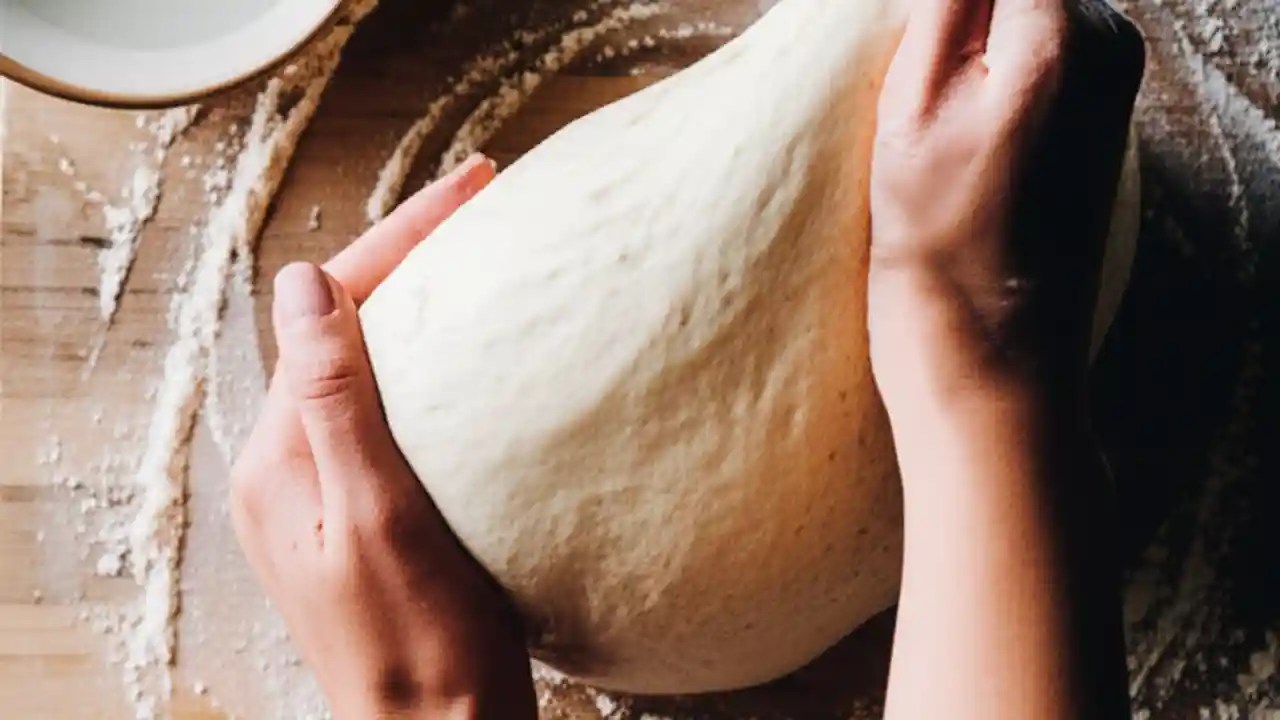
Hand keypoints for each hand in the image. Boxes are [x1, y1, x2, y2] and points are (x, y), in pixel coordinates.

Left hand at [230, 155, 537, 719]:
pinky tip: (473, 351)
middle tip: (484, 203)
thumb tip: (304, 284)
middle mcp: (291, 463)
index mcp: (282, 457)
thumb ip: (335, 401)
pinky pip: (389, 406)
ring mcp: (325, 486)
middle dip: (410, 257)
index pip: (333, 312)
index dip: (402, 241)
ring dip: (421, 303)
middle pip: (347, 326)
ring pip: (370, 362)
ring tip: (481, 256)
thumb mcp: (378, 517)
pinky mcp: (364, 507)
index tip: (475, 187)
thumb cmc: (421, 645)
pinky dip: (430, 360)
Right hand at [869, 0, 1143, 414]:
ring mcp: (1111, 82)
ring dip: (968, 42)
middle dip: (953, 20)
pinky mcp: (1099, 116)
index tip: (911, 51)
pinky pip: (1035, 49)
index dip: (939, 9)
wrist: (994, 362)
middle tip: (910, 92)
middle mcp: (1107, 45)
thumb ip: (944, 4)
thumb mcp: (911, 110)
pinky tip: (958, 131)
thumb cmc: (939, 253)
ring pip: (1021, 13)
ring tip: (930, 119)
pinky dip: (990, 69)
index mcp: (1060, 34)